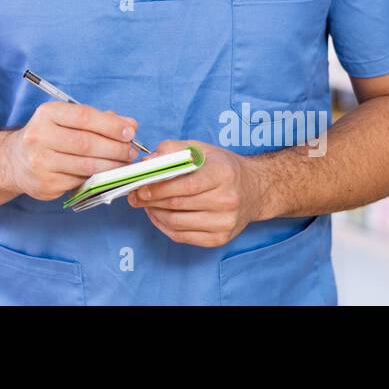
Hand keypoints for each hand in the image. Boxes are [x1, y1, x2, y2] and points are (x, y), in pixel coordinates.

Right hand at [3, 102, 139, 200]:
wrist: (14, 161)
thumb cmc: (48, 136)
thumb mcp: (67, 119)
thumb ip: (99, 120)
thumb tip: (130, 125)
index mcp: (46, 114)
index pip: (84, 117)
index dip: (110, 125)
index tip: (130, 132)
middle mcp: (39, 136)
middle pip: (86, 143)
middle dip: (115, 148)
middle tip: (131, 151)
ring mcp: (40, 162)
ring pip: (86, 166)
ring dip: (112, 166)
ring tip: (124, 164)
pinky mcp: (45, 184)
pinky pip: (80, 181)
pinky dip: (97, 178)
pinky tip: (105, 174)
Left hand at [128, 140, 264, 246]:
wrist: (254, 189)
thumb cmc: (223, 167)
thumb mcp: (201, 149)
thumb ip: (172, 150)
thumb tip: (147, 162)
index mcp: (223, 174)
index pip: (185, 185)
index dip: (158, 187)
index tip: (140, 186)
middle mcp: (227, 200)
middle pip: (178, 204)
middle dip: (150, 200)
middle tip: (134, 196)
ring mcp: (225, 223)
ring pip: (177, 222)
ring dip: (154, 213)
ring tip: (145, 204)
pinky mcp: (220, 239)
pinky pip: (182, 237)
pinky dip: (164, 226)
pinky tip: (157, 215)